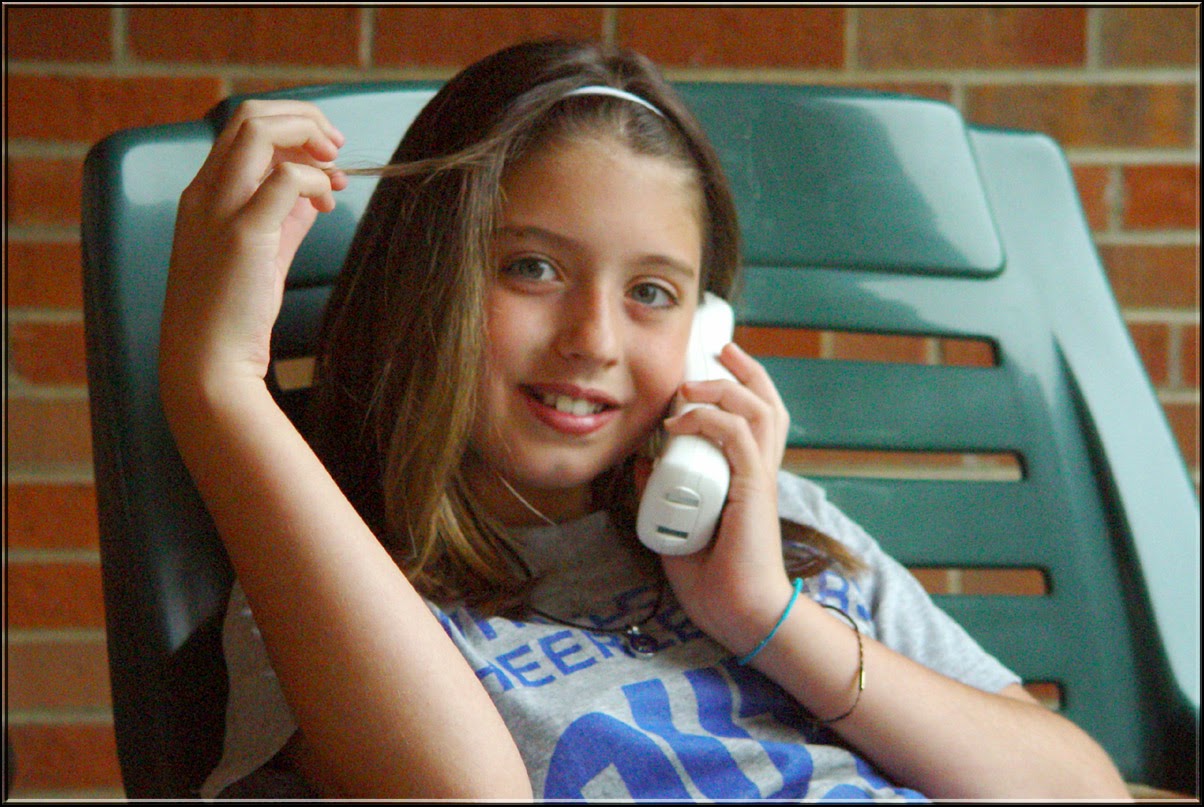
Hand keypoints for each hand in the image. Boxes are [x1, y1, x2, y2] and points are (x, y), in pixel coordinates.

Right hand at [159, 100, 346, 400]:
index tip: (324, 155)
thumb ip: (286, 216)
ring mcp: (219, 209)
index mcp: (204, 194)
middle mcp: (205, 193)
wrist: (208, 362)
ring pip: (259, 130)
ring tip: (336, 166)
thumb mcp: (263, 252)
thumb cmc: (233, 313)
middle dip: (303, 119)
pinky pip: (285, 178)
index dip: (290, 128)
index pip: (242, 128)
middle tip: (336, 148)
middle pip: (250, 115)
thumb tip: (318, 190)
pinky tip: (327, 203)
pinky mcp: (243, 234)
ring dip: (308, 135)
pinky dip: (315, 179)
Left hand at [654, 342, 796, 653]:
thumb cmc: (715, 581)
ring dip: (724, 390)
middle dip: (745, 371)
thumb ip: (662, 493)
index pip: (755, 421)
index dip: (739, 389)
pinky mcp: (753, 491)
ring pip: (758, 411)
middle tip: (719, 350)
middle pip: (768, 404)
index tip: (710, 369)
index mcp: (748, 479)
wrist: (742, 616)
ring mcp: (759, 480)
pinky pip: (737, 438)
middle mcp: (760, 472)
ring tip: (692, 385)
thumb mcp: (675, 527)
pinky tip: (680, 421)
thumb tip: (643, 461)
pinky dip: (709, 420)